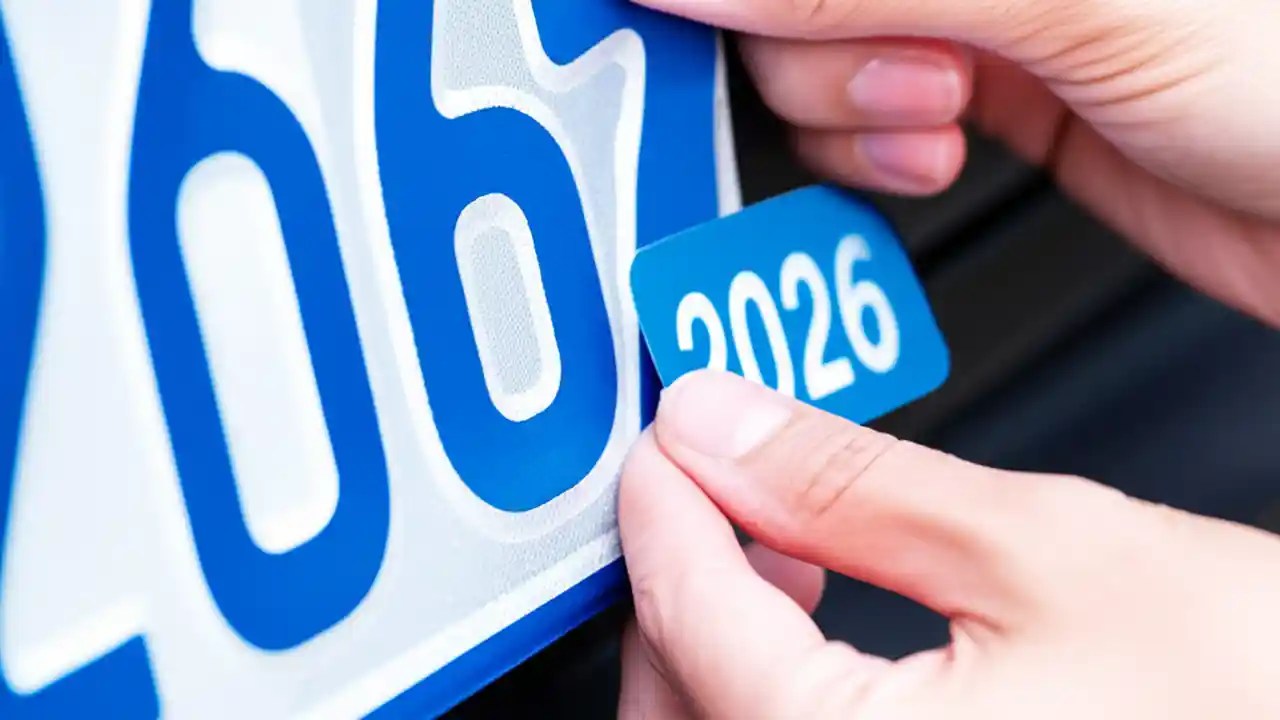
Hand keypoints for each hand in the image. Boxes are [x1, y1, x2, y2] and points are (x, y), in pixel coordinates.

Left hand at [617, 370, 1279, 718]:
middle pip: (673, 695)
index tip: (667, 430)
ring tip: (769, 543)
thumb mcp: (1044, 551)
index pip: (683, 614)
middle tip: (706, 476)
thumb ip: (849, 484)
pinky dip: (766, 689)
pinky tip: (815, 628)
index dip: (660, 498)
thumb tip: (724, 423)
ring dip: (711, 636)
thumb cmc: (1259, 702)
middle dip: (670, 577)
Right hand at [634, 0, 1279, 326]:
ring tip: (949, 118)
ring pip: (811, 55)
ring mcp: (976, 7)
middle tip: (921, 75)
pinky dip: (876, 152)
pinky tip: (945, 151)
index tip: (679, 26)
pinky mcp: (988, 89)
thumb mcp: (1072, 1)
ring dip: (852, 109)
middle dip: (817, 47)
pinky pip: (865, 115)